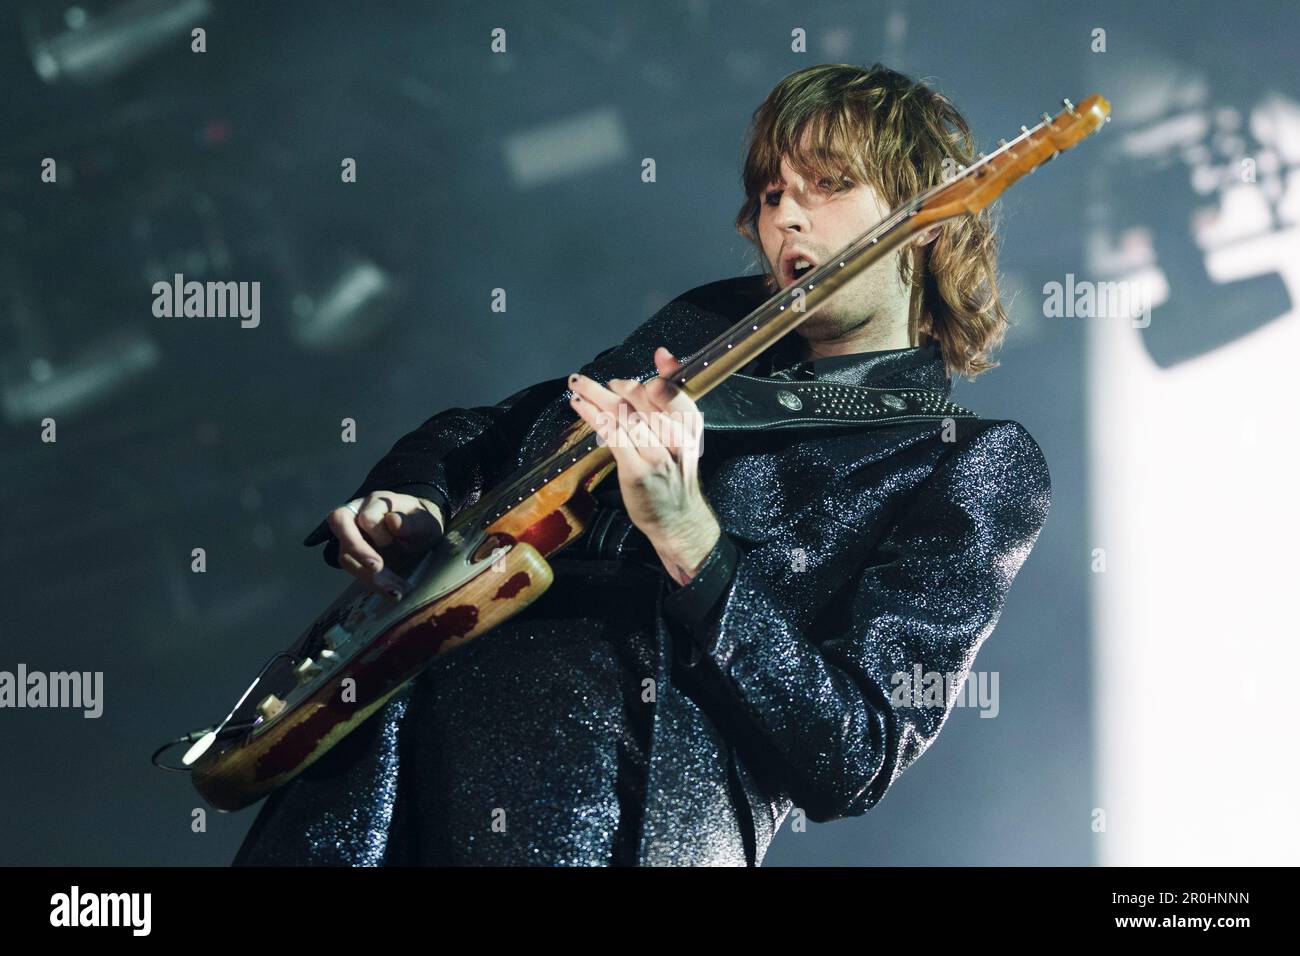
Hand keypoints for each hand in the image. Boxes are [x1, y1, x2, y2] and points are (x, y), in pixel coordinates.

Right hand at [323, 491, 444, 598]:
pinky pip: (353, 567)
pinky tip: (390, 591)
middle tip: (377, 569)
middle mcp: (357, 512)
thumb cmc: (422, 522)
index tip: (394, 542)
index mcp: (377, 501)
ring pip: (345, 553)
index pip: (366, 516)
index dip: (379, 533)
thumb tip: (392, 521)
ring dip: (367, 575)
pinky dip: (371, 582)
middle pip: (339, 524)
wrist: (420, 532)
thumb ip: (411, 522)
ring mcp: (351, 533)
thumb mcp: (425, 522)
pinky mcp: (352, 552)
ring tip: (394, 590)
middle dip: (357, 551)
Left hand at [568, 346, 721, 583]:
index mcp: (689, 431)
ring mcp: (656, 456)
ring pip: (624, 416)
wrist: (678, 521)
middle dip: (616, 386)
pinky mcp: (636, 471)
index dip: (666, 375)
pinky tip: (581, 407)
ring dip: (595, 397)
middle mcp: (675, 441)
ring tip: (577, 386)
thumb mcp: (682, 439)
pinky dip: (594, 417)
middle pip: (644, 402)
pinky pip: (613, 436)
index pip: (678, 395)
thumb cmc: (675, 478)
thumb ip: (670, 401)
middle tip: (591, 379)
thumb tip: (662, 356)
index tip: (656, 357)